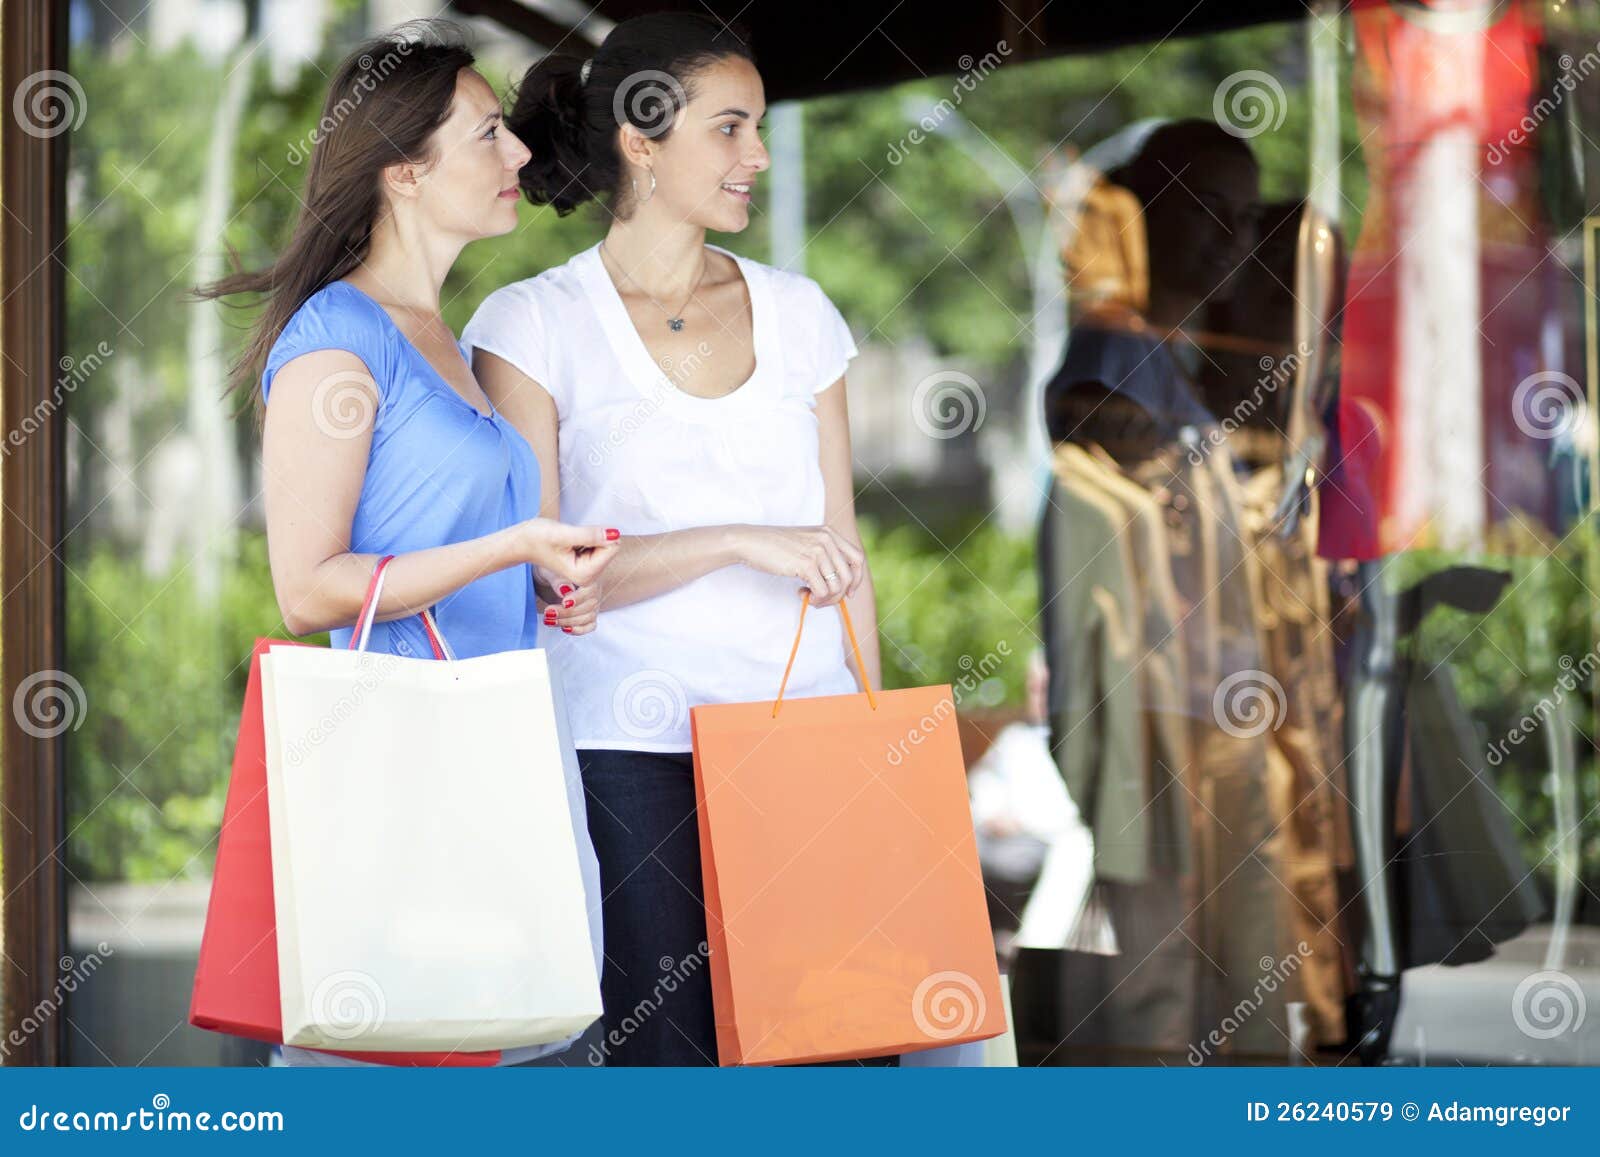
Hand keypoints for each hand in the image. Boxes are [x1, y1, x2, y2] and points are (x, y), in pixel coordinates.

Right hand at [518, 519, 618, 588]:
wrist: (522, 542)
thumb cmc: (537, 538)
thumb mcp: (562, 534)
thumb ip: (590, 535)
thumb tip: (615, 534)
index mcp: (584, 574)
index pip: (612, 547)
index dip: (597, 535)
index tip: (577, 538)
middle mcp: (589, 577)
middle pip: (610, 547)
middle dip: (594, 537)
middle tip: (571, 541)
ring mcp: (588, 572)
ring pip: (606, 545)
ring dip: (589, 538)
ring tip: (569, 542)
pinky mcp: (587, 565)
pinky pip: (599, 545)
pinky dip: (586, 540)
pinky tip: (571, 544)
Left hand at [536, 567, 600, 635]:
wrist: (546, 577)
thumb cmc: (549, 570)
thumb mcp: (549, 570)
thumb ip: (557, 579)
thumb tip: (565, 589)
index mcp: (589, 576)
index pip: (590, 589)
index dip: (578, 598)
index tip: (564, 603)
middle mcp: (593, 591)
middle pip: (589, 606)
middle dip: (567, 613)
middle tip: (549, 612)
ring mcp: (591, 604)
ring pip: (587, 618)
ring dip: (568, 622)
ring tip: (549, 620)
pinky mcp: (587, 615)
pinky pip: (589, 626)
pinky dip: (578, 629)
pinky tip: (564, 628)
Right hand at [735, 525, 863, 607]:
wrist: (750, 542)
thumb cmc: (775, 547)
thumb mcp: (805, 543)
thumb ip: (823, 556)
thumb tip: (842, 586)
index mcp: (829, 533)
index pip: (858, 558)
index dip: (856, 579)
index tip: (848, 592)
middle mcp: (827, 539)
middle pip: (849, 576)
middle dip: (838, 595)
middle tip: (822, 600)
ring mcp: (817, 551)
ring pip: (837, 587)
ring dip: (824, 599)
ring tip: (809, 597)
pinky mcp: (806, 564)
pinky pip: (822, 591)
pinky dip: (814, 599)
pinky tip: (801, 593)